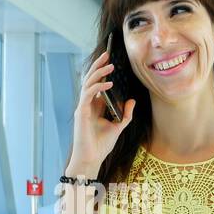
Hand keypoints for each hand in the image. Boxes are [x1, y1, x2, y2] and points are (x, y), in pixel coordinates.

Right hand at [66, 46, 135, 173]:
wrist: (91, 159)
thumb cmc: (101, 146)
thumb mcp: (118, 127)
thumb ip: (125, 114)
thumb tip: (132, 100)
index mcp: (94, 106)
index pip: (97, 84)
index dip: (103, 71)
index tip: (111, 61)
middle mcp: (87, 104)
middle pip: (90, 80)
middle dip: (98, 65)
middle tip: (107, 53)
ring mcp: (82, 107)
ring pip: (88, 83)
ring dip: (98, 72)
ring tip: (110, 64)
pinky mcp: (81, 112)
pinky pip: (88, 94)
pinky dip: (98, 87)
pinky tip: (108, 83)